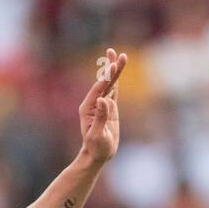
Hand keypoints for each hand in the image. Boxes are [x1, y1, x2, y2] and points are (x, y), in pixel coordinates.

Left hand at [80, 47, 126, 164]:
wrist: (98, 155)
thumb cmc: (96, 148)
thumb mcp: (97, 135)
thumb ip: (100, 117)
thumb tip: (103, 99)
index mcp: (88, 108)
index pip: (99, 89)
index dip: (106, 77)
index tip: (113, 66)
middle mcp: (94, 103)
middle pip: (104, 82)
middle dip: (110, 68)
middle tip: (114, 52)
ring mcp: (102, 104)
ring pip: (110, 84)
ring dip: (115, 70)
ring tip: (120, 56)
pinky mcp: (109, 108)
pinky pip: (114, 91)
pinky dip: (117, 80)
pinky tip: (118, 70)